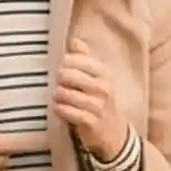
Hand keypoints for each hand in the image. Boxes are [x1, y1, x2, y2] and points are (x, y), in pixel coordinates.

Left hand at [51, 38, 128, 159]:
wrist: (113, 130)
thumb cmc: (100, 99)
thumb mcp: (97, 76)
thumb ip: (84, 57)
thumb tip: (73, 40)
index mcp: (105, 72)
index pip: (77, 58)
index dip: (65, 62)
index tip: (63, 67)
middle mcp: (103, 87)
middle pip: (69, 74)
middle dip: (59, 78)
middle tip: (59, 83)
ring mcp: (97, 105)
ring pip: (66, 93)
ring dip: (57, 94)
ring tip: (58, 95)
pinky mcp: (90, 121)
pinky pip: (67, 111)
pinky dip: (59, 108)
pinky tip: (57, 106)